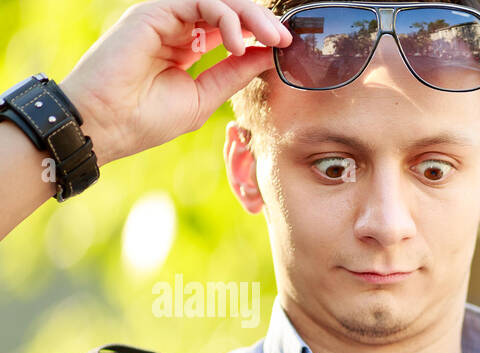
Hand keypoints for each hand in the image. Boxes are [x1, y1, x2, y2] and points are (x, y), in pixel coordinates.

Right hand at [57, 0, 292, 164]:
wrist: (105, 125)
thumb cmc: (146, 118)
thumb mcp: (204, 97)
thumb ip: (234, 74)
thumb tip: (268, 56)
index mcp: (187, 46)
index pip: (230, 28)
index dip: (260, 35)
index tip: (287, 49)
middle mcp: (176, 27)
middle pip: (228, 10)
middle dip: (262, 22)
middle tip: (285, 39)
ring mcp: (164, 17)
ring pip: (217, 0)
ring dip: (250, 16)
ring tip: (271, 40)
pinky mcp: (154, 11)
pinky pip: (200, 1)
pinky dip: (226, 18)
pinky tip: (238, 46)